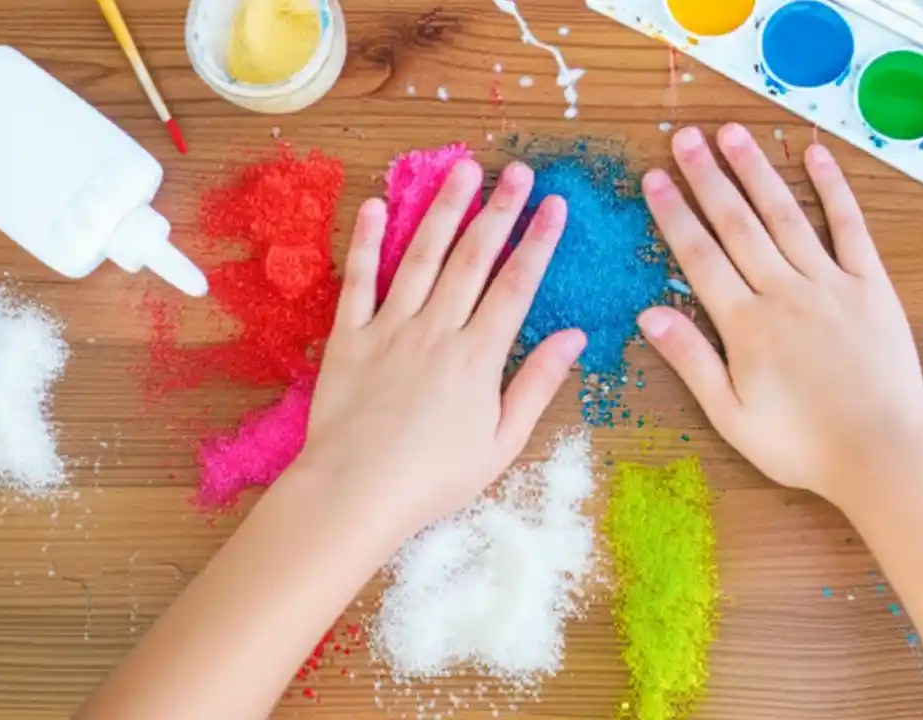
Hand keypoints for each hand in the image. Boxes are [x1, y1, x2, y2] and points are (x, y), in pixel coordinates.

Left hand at [296, 159, 585, 539]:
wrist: (355, 492)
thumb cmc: (434, 479)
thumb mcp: (502, 444)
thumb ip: (536, 385)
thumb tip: (574, 337)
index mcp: (478, 357)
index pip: (516, 285)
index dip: (538, 241)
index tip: (555, 204)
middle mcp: (436, 330)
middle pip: (473, 258)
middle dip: (499, 210)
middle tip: (518, 171)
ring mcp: (389, 328)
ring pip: (421, 256)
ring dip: (444, 209)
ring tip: (463, 169)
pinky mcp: (348, 336)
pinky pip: (359, 279)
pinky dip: (368, 241)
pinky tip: (379, 206)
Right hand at [637, 124, 922, 508]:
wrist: (883, 453)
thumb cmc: (802, 444)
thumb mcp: (731, 415)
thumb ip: (692, 360)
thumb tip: (648, 313)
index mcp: (746, 325)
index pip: (699, 256)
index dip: (674, 214)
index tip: (654, 177)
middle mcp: (784, 292)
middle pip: (737, 224)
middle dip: (708, 177)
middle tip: (685, 136)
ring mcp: (829, 284)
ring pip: (784, 215)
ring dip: (756, 171)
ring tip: (732, 133)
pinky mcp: (870, 286)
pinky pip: (849, 228)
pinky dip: (832, 189)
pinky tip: (814, 156)